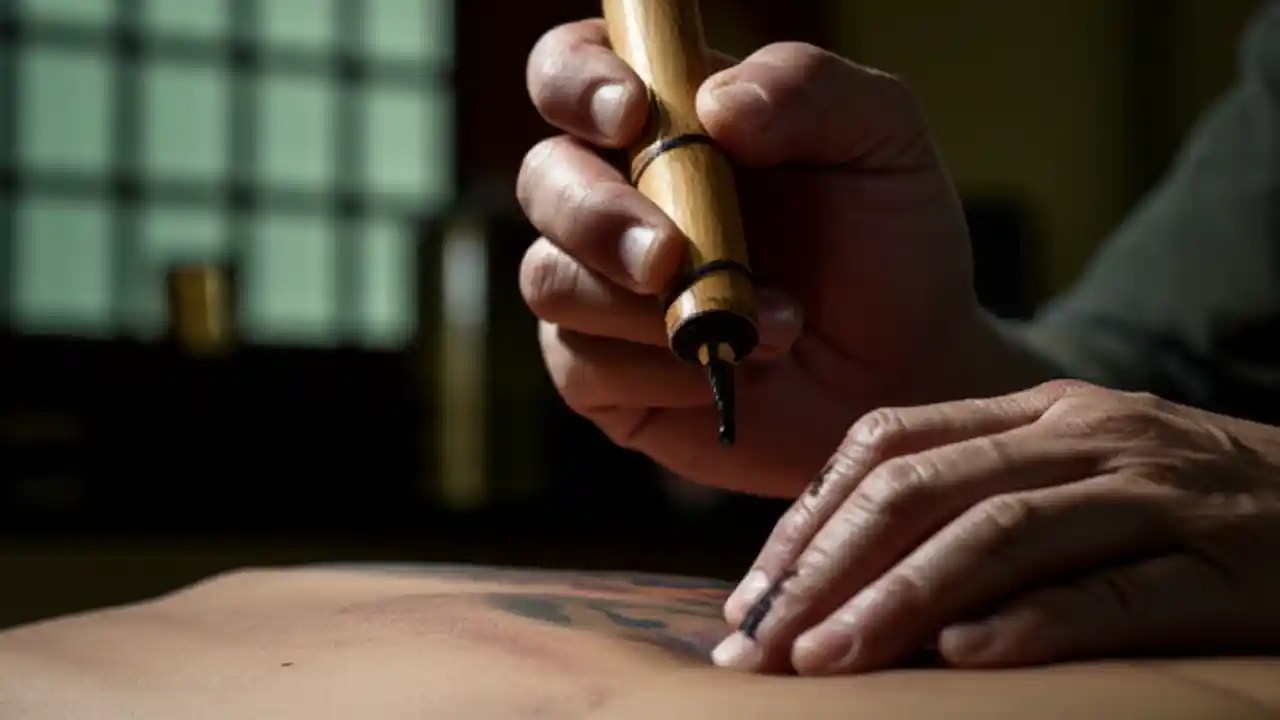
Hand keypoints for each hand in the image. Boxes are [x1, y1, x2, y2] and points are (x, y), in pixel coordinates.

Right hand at [518, 20, 1010, 495]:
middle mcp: (621, 196)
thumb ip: (810, 89)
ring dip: (642, 308)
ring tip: (764, 325)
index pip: (572, 70)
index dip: (577, 81)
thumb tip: (713, 102)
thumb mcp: (882, 142)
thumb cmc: (891, 245)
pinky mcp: (604, 374)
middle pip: (542, 177)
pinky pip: (580, 366)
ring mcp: (603, 288)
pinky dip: (655, 373)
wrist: (909, 372)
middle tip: (669, 255)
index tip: (632, 114)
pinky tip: (729, 371)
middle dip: (595, 215)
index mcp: (670, 120)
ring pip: (548, 277)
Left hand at [712, 380, 1279, 672]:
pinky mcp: (1224, 567)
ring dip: (900, 599)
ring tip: (828, 661)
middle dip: (827, 568)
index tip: (752, 592)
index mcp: (1040, 412)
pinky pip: (1114, 594)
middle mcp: (1087, 437)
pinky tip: (963, 659)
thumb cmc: (1188, 504)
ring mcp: (1156, 495)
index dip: (810, 516)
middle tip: (760, 643)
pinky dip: (1032, 625)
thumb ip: (979, 494)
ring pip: (1000, 535)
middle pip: (925, 489)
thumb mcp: (1077, 473)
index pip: (890, 442)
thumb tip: (850, 567)